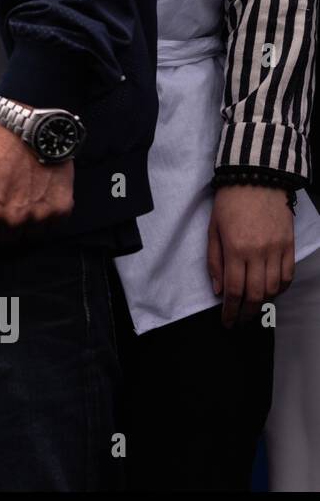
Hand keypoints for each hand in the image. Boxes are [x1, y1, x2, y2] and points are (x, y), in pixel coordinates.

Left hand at [0, 117, 73, 244]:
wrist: (29, 126)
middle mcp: (12, 221)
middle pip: (3, 240)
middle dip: (0, 223)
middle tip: (3, 197)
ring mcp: (38, 217)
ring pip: (27, 236)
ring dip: (23, 222)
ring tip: (21, 194)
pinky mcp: (60, 210)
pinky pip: (49, 227)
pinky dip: (44, 214)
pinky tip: (37, 194)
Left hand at [207, 185, 294, 326]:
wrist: (257, 179)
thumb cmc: (229, 203)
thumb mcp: (212, 230)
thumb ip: (214, 261)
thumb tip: (217, 290)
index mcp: (235, 250)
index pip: (234, 290)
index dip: (230, 310)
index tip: (227, 321)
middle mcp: (258, 253)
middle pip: (256, 294)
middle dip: (246, 312)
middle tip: (239, 321)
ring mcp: (277, 250)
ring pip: (274, 288)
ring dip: (264, 303)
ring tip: (253, 309)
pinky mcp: (289, 245)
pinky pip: (288, 275)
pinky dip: (281, 289)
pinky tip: (272, 293)